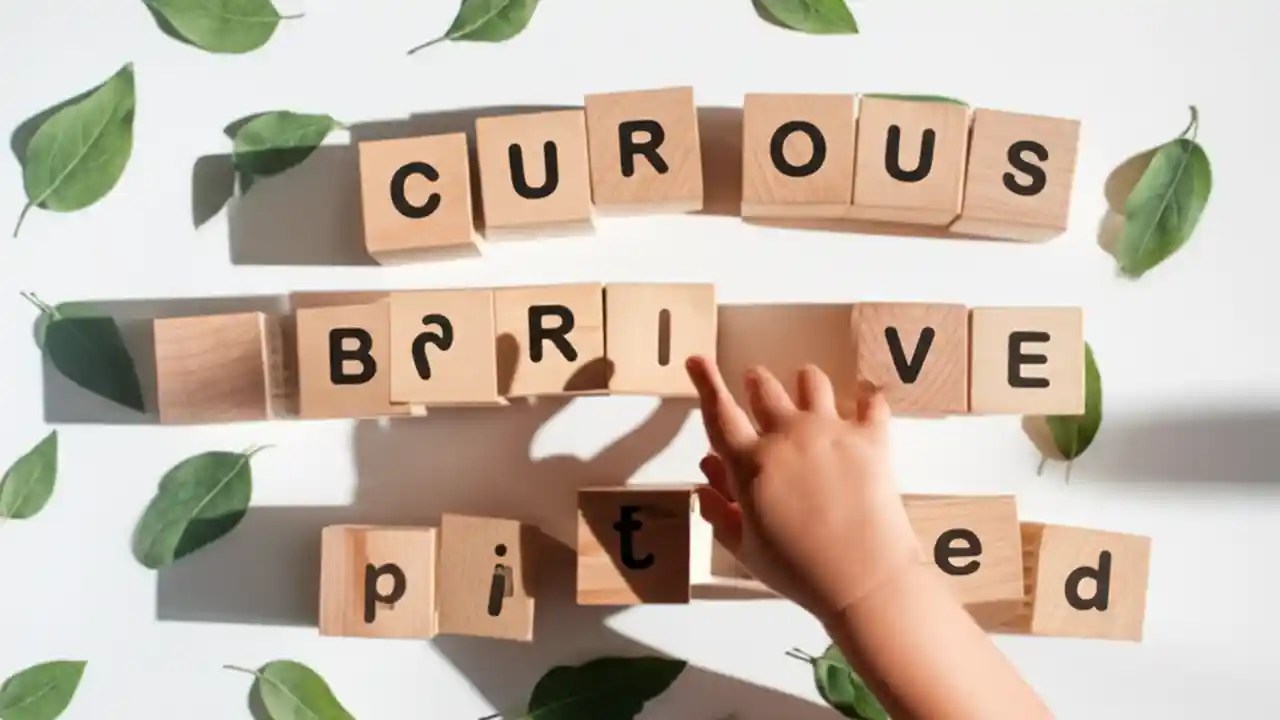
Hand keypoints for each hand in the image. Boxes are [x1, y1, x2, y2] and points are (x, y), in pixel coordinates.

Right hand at [687, 356, 924, 623]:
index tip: (697, 360)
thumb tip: (705, 486)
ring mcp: (830, 431)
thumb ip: (719, 513)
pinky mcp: (871, 438)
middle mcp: (786, 436)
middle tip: (757, 386)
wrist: (864, 581)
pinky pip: (871, 399)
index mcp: (750, 463)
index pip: (718, 412)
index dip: (704, 382)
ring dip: (804, 382)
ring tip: (808, 392)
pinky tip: (865, 399)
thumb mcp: (745, 550)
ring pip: (812, 380)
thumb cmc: (799, 571)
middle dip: (756, 382)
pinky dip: (868, 396)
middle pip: (764, 386)